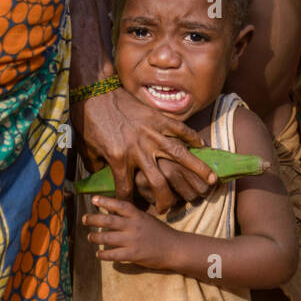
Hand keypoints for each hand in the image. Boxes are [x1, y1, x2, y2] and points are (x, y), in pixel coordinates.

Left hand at [72, 85, 209, 212]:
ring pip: (179, 156)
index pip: (126, 190)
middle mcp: (138, 149)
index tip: (136, 208)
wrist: (94, 92)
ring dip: (197, 169)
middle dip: (166, 199)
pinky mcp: (156, 118)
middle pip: (158, 182)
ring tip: (211, 180)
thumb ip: (99, 165)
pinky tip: (202, 146)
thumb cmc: (90, 120)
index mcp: (118, 158)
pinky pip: (179, 129)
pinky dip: (192, 137)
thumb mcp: (89, 148)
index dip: (130, 202)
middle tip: (171, 208)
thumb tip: (102, 177)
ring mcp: (150, 133)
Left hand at [83, 196, 178, 268]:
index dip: (105, 201)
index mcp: (138, 215)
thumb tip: (112, 212)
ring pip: (108, 238)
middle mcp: (134, 226)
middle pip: (109, 221)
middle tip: (84, 219)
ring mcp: (133, 241)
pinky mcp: (134, 255)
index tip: (93, 199)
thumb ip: (131, 216)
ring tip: (89, 237)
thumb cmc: (160, 233)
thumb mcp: (146, 219)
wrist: (175, 249)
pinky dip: (103, 254)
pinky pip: (114, 255)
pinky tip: (98, 254)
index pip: (120, 205)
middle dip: (93, 219)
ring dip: (95, 237)